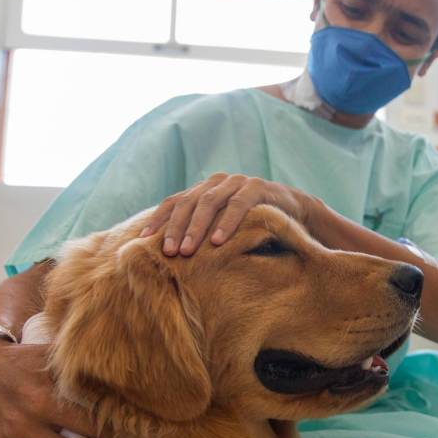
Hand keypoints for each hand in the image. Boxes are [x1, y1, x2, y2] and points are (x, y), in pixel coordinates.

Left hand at [140, 173, 315, 255]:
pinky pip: (238, 205)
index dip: (158, 220)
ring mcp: (237, 182)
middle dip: (175, 228)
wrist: (295, 212)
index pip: (174, 202)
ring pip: (209, 203)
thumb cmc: (253, 224)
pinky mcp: (257, 188)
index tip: (142, 240)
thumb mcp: (223, 226)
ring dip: (196, 228)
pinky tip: (218, 242)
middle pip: (188, 202)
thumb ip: (201, 231)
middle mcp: (216, 182)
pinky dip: (226, 224)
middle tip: (168, 252)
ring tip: (187, 251)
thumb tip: (166, 255)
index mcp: (203, 189)